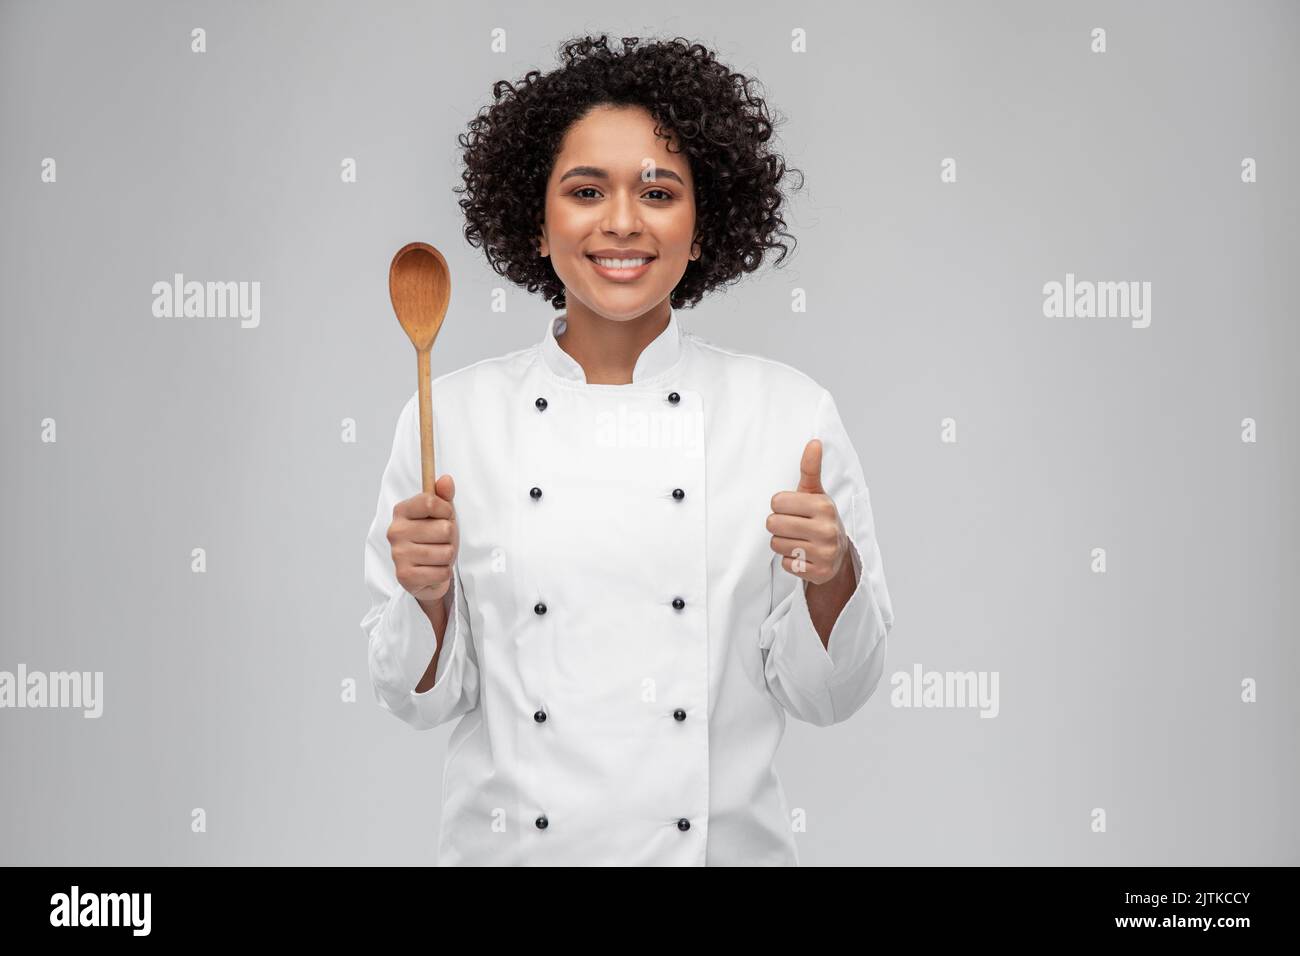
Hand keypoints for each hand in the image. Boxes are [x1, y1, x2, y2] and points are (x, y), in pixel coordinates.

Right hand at [387, 474, 458, 608]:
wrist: (426, 573)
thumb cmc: (434, 539)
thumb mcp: (441, 515)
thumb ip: (443, 496)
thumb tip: (446, 480)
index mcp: (402, 511)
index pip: (430, 502)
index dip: (446, 510)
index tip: (445, 516)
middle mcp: (396, 531)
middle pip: (443, 529)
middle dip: (449, 538)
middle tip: (440, 541)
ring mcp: (398, 554)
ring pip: (445, 552)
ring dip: (447, 556)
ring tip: (437, 556)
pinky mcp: (405, 576)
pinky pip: (442, 572)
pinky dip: (443, 573)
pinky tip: (433, 570)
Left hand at [767, 439, 848, 585]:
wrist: (838, 554)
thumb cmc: (819, 518)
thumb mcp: (816, 493)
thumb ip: (810, 468)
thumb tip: (814, 442)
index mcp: (824, 505)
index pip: (776, 502)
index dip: (780, 506)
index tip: (793, 509)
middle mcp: (827, 529)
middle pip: (773, 524)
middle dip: (778, 525)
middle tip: (793, 526)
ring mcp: (824, 553)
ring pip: (776, 545)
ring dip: (782, 543)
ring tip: (798, 540)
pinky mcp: (819, 572)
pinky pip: (785, 564)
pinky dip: (790, 560)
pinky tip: (803, 555)